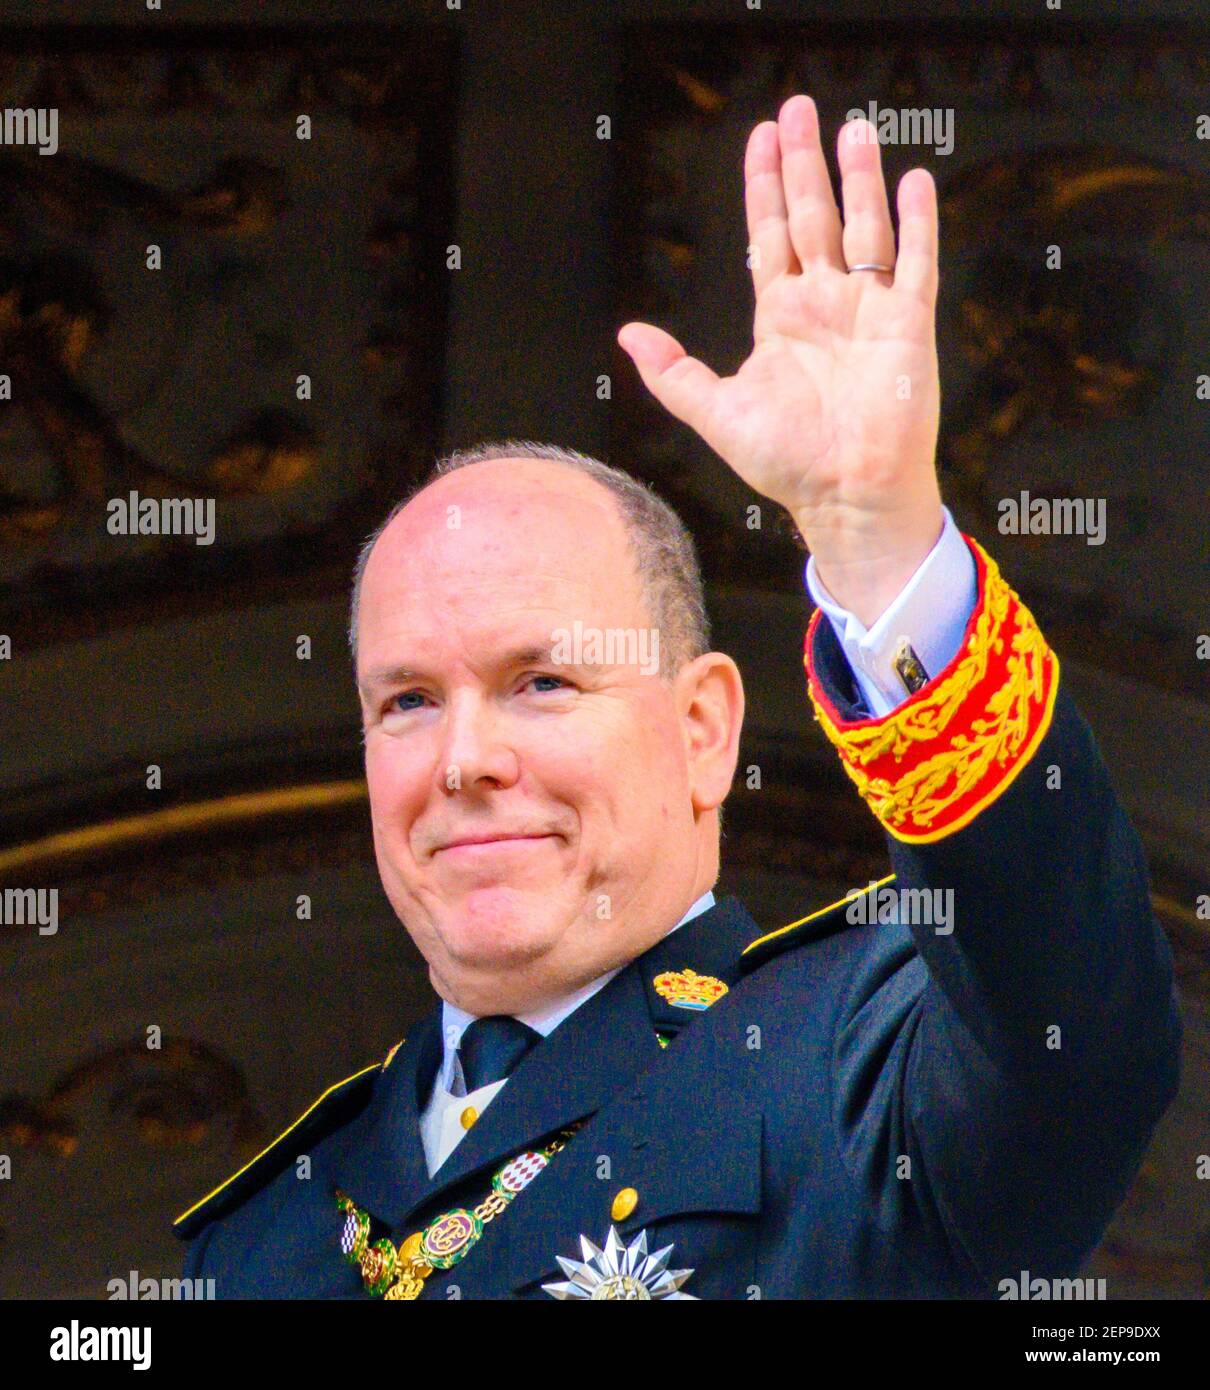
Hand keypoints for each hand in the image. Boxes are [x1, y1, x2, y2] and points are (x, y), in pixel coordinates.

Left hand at [618, 94, 943, 626]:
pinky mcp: (908, 324)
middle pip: (812, 215)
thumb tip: (628, 334)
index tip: (759, 139)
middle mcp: (823, 304)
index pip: (770, 235)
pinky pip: (915, 261)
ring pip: (864, 226)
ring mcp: (868, 310)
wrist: (844, 495)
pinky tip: (914, 181)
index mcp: (780, 317)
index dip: (762, 186)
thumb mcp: (716, 413)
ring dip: (858, 177)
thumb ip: (673, 372)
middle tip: (798, 108)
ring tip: (853, 127)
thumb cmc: (785, 462)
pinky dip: (916, 222)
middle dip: (803, 162)